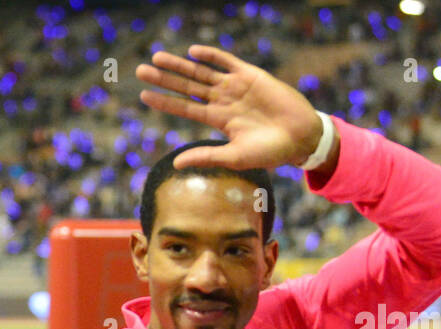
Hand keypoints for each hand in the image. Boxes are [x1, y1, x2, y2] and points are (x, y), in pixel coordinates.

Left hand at [136, 45, 324, 170]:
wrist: (300, 137)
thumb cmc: (270, 152)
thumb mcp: (234, 157)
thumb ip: (206, 157)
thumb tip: (175, 164)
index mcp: (217, 120)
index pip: (184, 108)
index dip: (164, 101)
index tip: (143, 96)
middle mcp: (222, 101)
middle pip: (187, 87)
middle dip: (164, 79)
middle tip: (140, 71)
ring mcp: (235, 87)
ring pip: (202, 72)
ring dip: (180, 65)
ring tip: (157, 58)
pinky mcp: (251, 75)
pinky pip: (227, 62)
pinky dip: (211, 56)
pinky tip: (193, 52)